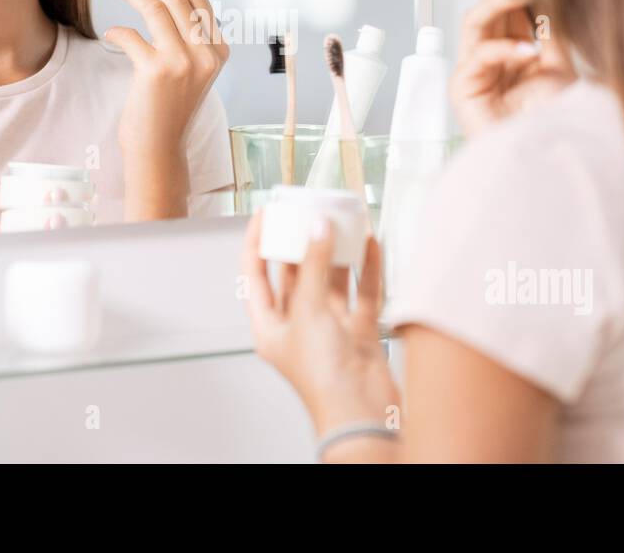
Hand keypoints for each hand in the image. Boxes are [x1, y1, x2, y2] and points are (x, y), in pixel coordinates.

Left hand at [105, 0, 228, 217]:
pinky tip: (111, 33)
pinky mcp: (157, 71)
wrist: (159, 149)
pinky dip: (117, 30)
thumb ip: (187, 38)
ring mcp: (183, 62)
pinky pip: (132, 35)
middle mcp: (206, 54)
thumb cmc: (168, 110)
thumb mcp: (190, 71)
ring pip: (157, 7)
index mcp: (218, 50)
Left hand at [240, 212, 400, 439]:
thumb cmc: (322, 379)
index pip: (255, 274)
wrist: (361, 411)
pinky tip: (369, 245)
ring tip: (341, 222)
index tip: (266, 214)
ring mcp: (329, 328)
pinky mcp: (357, 331)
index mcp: (269, 326)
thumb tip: (317, 229)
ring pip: (331, 280)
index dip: (257, 241)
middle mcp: (297, 325)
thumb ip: (315, 266)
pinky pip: (361, 292)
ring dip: (336, 252)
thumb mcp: (309, 311)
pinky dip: (365, 268)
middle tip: (308, 213)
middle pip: (295, 273)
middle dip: (302, 242)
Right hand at [449, 0, 575, 136]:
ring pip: (475, 21)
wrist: (545, 160)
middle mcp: (493, 60)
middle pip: (491, 11)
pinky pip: (478, 54)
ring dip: (496, 4)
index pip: (512, 12)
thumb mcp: (561, 68)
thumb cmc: (552, 126)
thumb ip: (552, 33)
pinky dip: (503, 49)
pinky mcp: (463, 87)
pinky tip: (529, 52)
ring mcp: (475, 72)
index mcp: (515, 55)